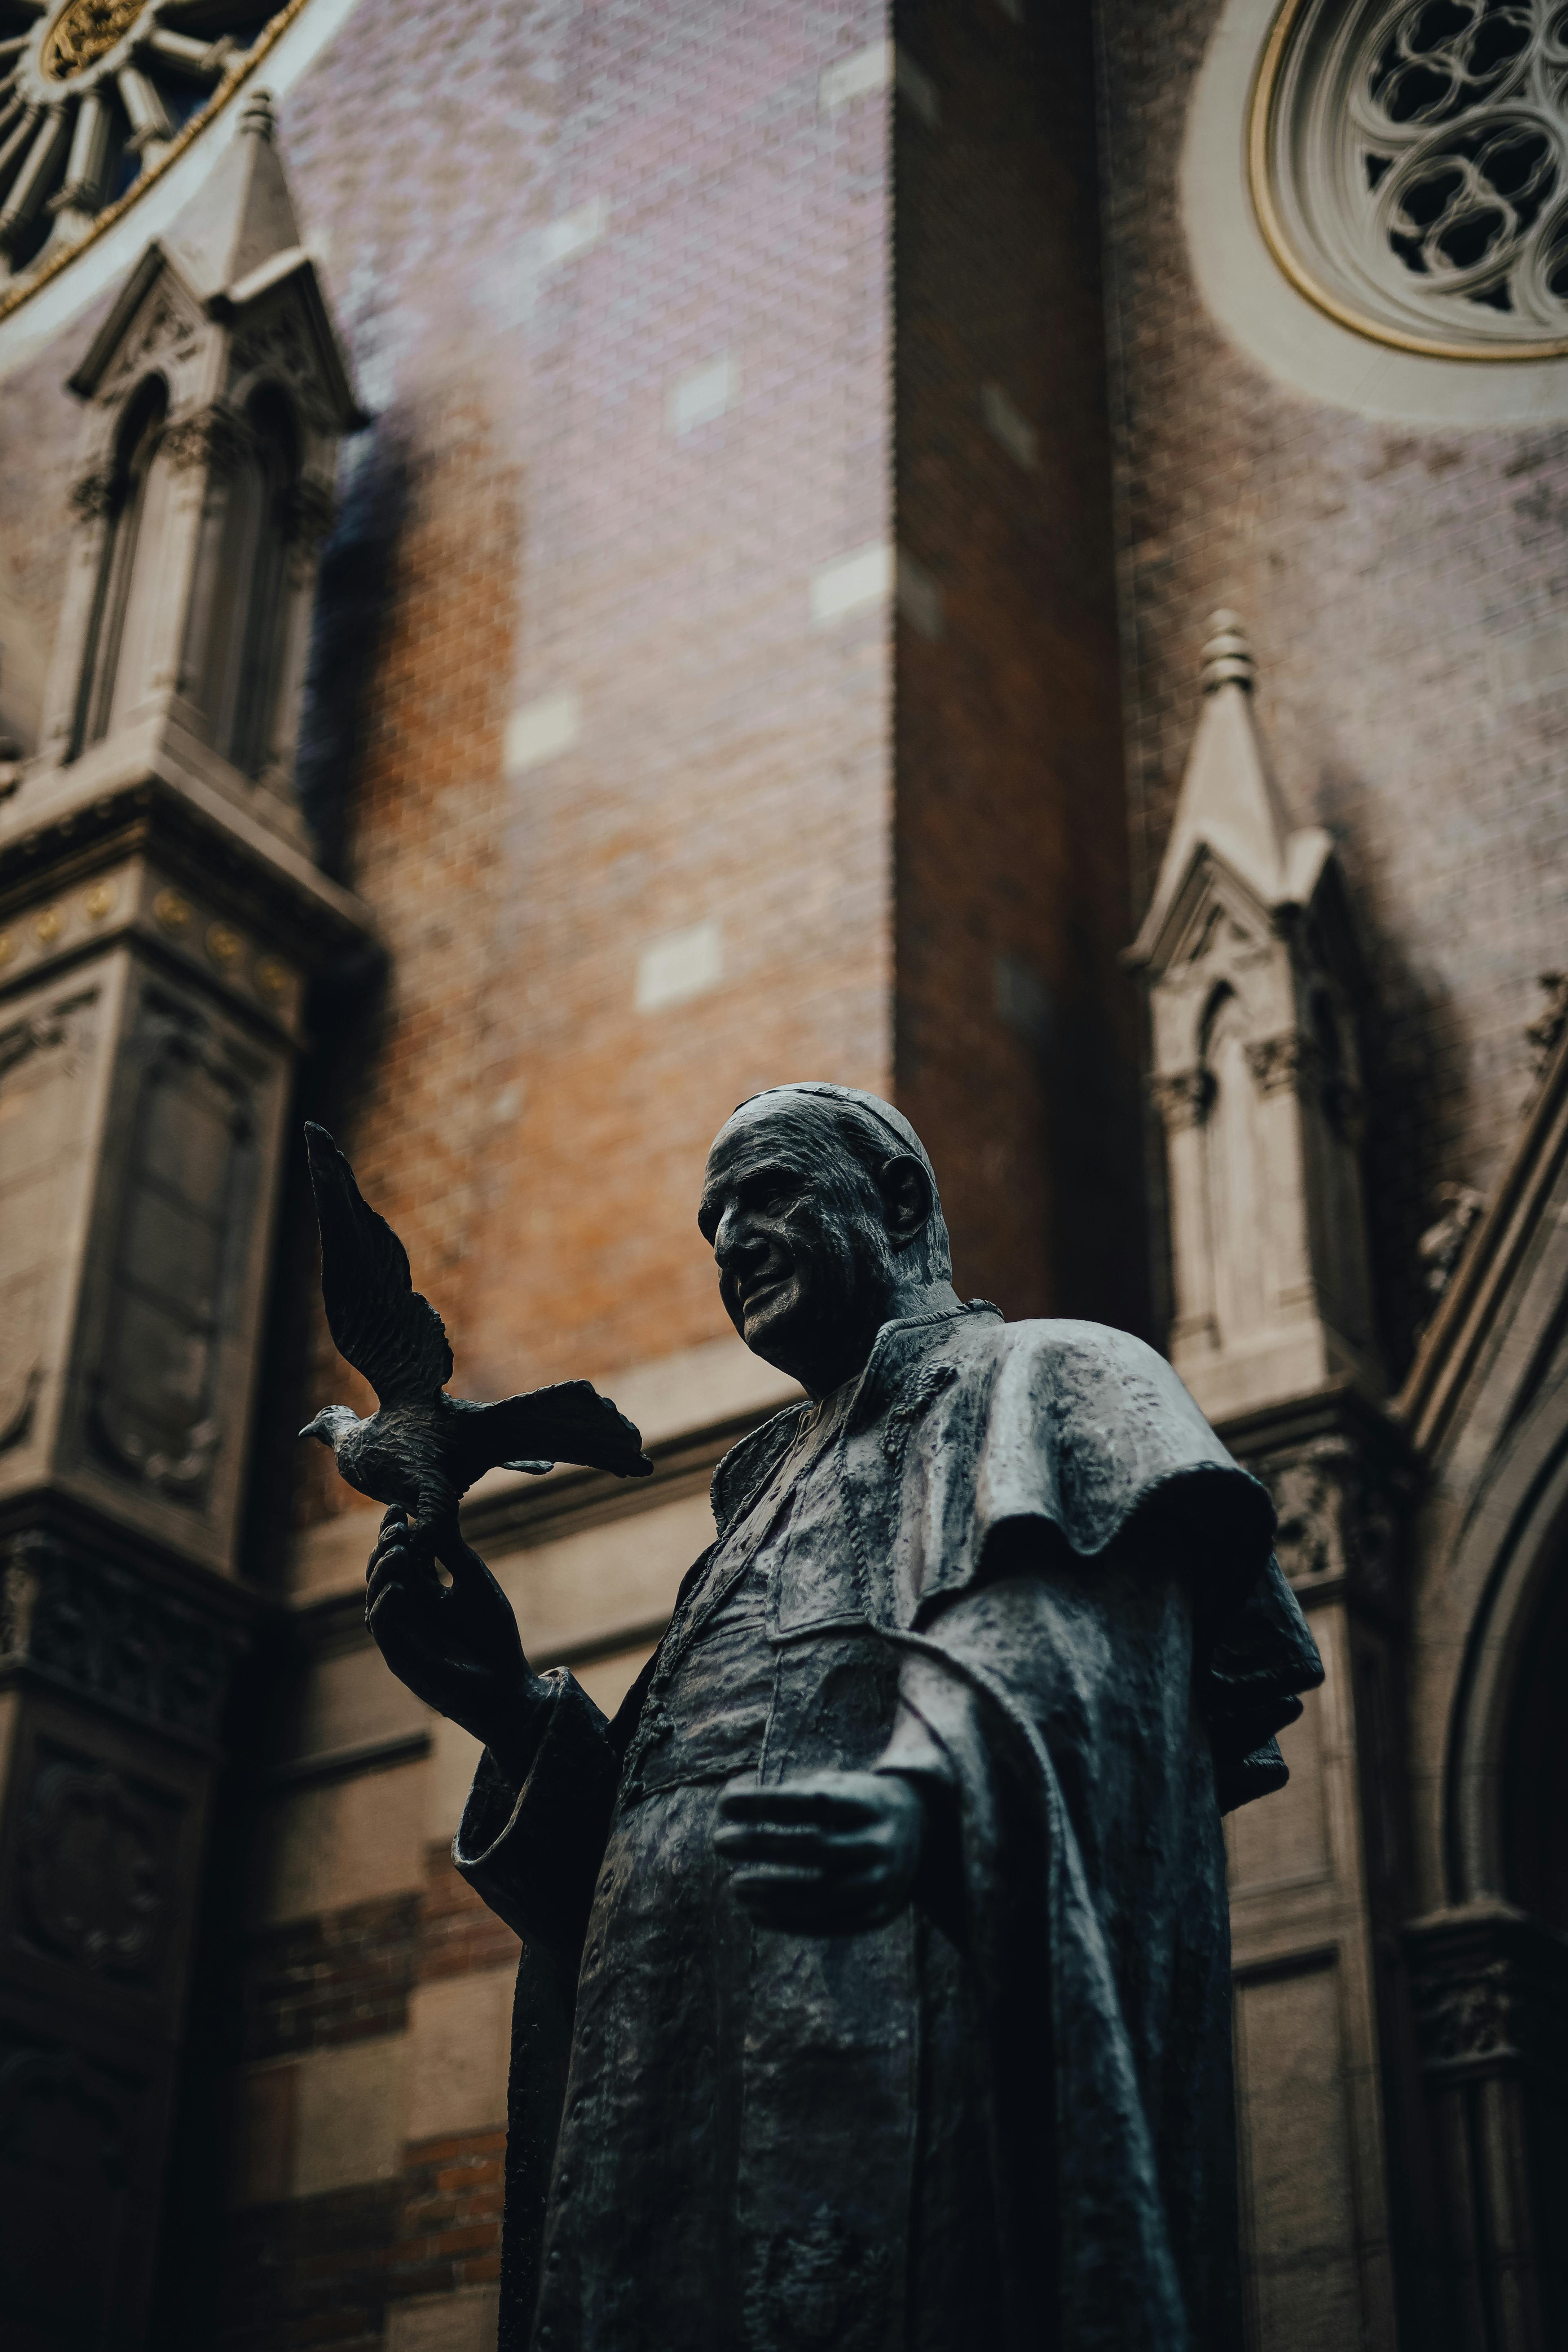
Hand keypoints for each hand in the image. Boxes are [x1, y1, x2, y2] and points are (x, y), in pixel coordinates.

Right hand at [365, 1507, 547, 1778]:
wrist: (506, 1684)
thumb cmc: (493, 1636)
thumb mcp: (475, 1583)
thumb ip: (452, 1552)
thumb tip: (431, 1514)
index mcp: (424, 1591)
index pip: (402, 1555)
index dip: (396, 1532)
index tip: (398, 1507)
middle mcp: (408, 1609)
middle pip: (384, 1571)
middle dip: (387, 1546)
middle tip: (398, 1526)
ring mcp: (402, 1633)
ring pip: (376, 1596)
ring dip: (383, 1571)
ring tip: (400, 1550)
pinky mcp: (400, 1657)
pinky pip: (383, 1627)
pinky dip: (386, 1604)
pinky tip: (399, 1585)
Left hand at [712, 1769, 924, 1933]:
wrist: (922, 1832)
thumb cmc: (857, 1804)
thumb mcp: (837, 1787)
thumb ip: (794, 1796)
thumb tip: (733, 1806)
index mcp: (871, 1802)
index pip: (813, 1802)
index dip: (766, 1803)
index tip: (724, 1802)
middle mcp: (881, 1842)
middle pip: (816, 1848)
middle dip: (762, 1846)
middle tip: (720, 1842)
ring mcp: (884, 1882)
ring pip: (822, 1894)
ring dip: (772, 1892)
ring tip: (735, 1886)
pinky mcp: (879, 1914)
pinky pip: (829, 1924)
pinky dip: (788, 1922)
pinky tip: (755, 1913)